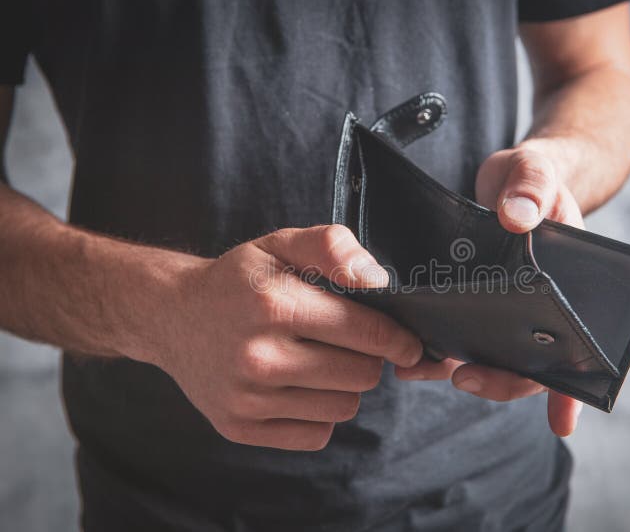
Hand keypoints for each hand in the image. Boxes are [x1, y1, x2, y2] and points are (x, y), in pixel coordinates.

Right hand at [145, 225, 421, 449]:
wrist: (172, 317)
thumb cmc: (238, 280)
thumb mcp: (280, 245)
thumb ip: (331, 246)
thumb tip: (377, 280)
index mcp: (274, 305)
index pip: (366, 332)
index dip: (397, 338)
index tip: (407, 342)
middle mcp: (259, 356)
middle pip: (362, 375)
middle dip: (368, 358)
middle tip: (349, 343)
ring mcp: (247, 398)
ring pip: (344, 407)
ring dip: (344, 386)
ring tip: (320, 361)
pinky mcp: (240, 428)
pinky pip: (317, 434)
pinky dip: (320, 413)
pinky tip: (300, 387)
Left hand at [395, 140, 583, 436]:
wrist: (515, 176)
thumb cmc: (537, 179)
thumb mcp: (538, 174)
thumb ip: (533, 188)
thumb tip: (519, 218)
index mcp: (567, 289)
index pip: (572, 347)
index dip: (568, 388)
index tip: (561, 423)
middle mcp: (538, 309)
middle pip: (526, 363)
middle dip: (499, 380)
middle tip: (464, 379)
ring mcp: (504, 308)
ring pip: (488, 356)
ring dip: (459, 370)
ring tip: (416, 370)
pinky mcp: (471, 301)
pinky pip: (458, 334)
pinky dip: (437, 350)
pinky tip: (410, 357)